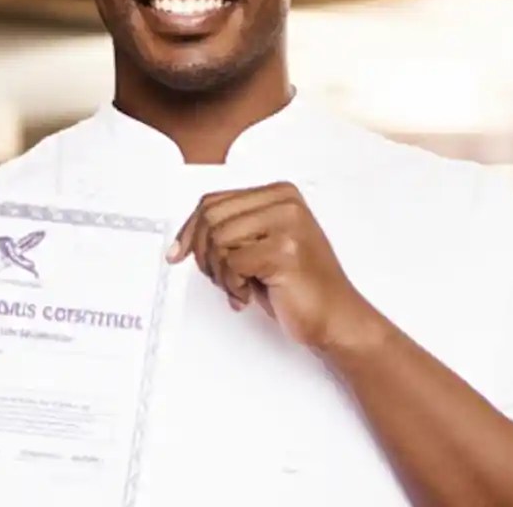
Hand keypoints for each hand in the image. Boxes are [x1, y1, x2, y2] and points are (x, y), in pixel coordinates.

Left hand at [167, 181, 383, 351]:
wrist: (335, 318)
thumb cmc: (297, 286)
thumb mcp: (259, 247)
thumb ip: (231, 230)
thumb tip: (184, 237)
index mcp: (279, 194)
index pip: (213, 201)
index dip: (189, 230)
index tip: (177, 253)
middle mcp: (285, 202)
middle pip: (210, 217)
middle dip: (203, 254)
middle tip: (218, 278)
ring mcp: (288, 224)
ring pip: (218, 240)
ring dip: (220, 274)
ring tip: (238, 288)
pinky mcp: (285, 251)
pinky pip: (232, 263)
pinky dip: (232, 286)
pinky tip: (248, 295)